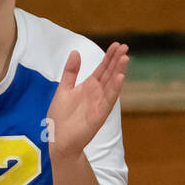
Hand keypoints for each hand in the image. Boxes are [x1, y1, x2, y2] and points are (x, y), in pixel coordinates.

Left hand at [46, 43, 127, 161]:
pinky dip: (115, 89)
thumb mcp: (64, 89)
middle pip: (109, 73)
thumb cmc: (61, 117)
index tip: (117, 44)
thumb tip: (76, 52)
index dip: (110, 57)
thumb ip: (70, 71)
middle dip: (117, 60)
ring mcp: (100, 103)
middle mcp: (97, 93)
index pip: (103, 68)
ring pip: (111, 84)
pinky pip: (109, 100)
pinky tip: (120, 78)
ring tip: (125, 58)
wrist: (59, 140)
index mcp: (89, 87)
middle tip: (125, 46)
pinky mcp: (100, 114)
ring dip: (119, 72)